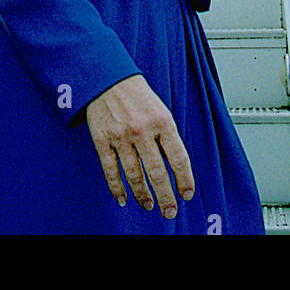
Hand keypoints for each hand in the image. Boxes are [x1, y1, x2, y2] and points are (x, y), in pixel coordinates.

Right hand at [85, 75, 194, 217]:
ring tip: (149, 204)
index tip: (187, 194)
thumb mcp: (160, 109)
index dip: (185, 180)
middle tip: (170, 210)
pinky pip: (110, 170)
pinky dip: (116, 188)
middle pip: (157, 173)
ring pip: (134, 175)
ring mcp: (121, 137)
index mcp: (162, 121)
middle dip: (165, 196)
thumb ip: (167, 136)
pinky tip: (123, 198)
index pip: (178, 158)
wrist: (107, 78)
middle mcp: (142, 130)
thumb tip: (176, 167)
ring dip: (143, 195)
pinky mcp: (102, 140)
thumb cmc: (137, 94)